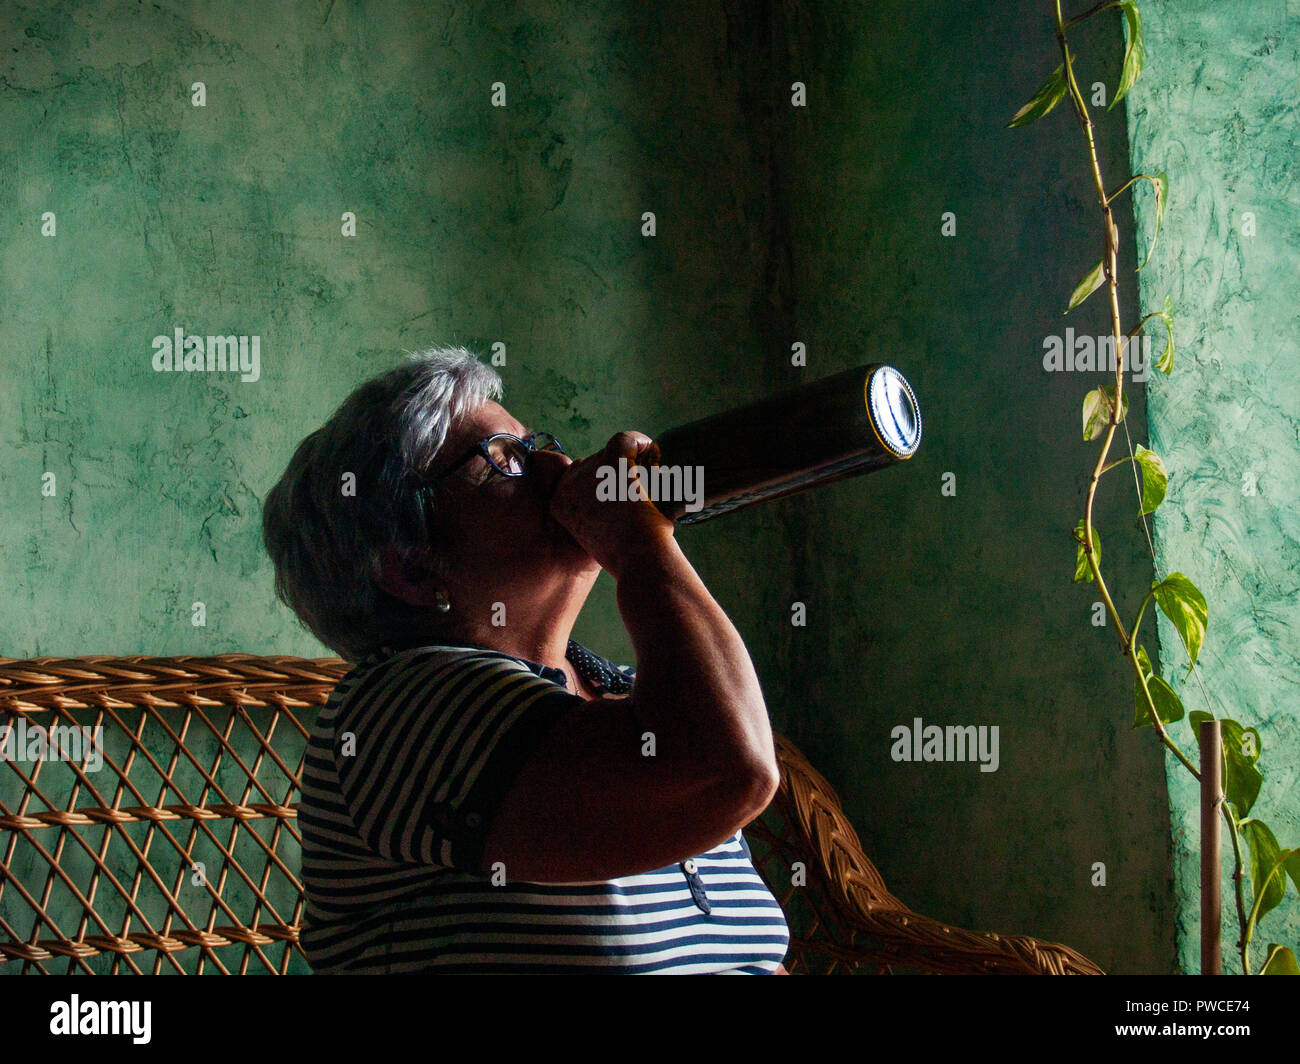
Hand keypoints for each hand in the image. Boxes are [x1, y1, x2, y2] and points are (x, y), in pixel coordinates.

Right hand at [548, 431, 675, 579]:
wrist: (638, 560)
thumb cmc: (624, 557)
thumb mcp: (596, 538)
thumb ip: (594, 513)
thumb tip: (608, 496)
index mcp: (558, 505)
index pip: (575, 479)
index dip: (600, 482)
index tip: (619, 494)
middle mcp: (567, 486)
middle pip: (592, 465)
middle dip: (617, 474)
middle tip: (641, 490)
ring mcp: (589, 472)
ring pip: (610, 454)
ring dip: (632, 464)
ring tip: (652, 480)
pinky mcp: (612, 463)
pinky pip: (625, 439)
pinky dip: (641, 442)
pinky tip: (654, 451)